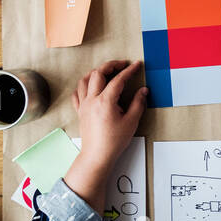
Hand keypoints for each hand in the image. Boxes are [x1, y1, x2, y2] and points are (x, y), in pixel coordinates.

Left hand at [71, 60, 146, 175]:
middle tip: (121, 65)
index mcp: (105, 102)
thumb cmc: (113, 141)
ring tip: (106, 72)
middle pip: (98, 73)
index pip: (118, 80)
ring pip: (84, 80)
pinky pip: (77, 93)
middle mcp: (92, 100)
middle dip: (111, 65)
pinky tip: (90, 86)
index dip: (128, 70)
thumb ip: (138, 103)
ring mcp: (84, 105)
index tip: (135, 65)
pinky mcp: (80, 111)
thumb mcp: (131, 122)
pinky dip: (83, 86)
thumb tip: (143, 91)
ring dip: (95, 72)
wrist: (97, 155)